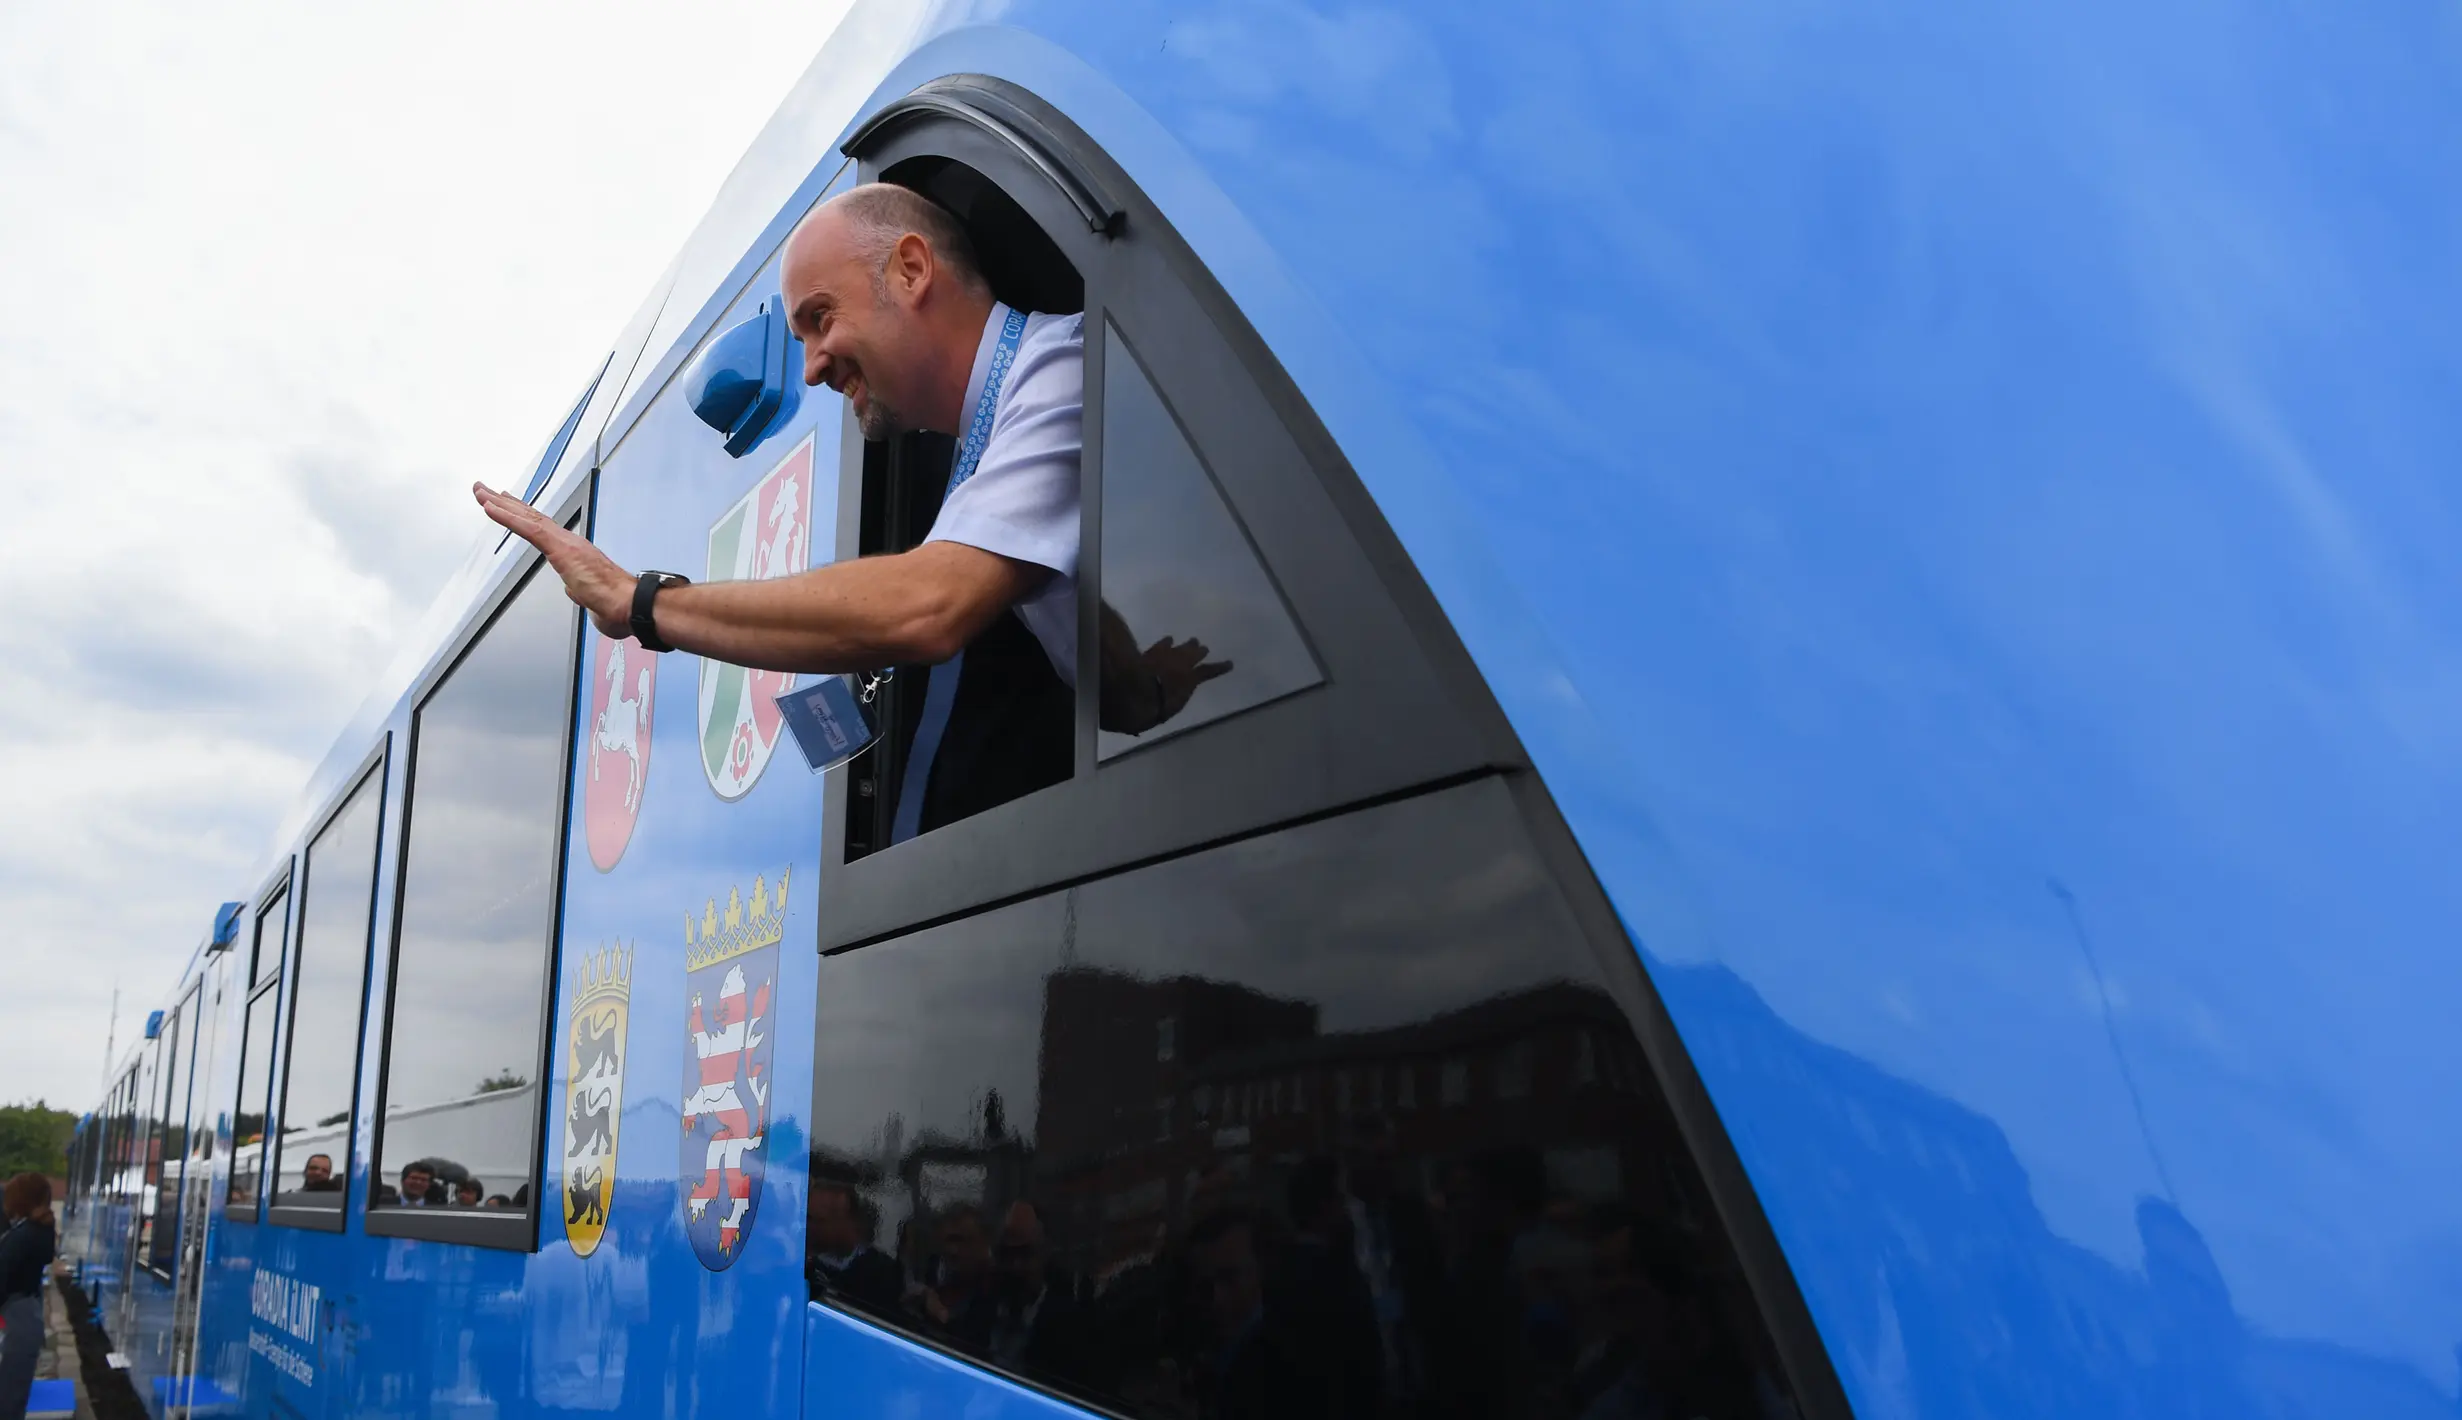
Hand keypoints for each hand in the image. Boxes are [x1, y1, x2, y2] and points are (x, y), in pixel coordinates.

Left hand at [472, 483, 632, 637]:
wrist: (629, 605)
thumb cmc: (616, 605)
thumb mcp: (589, 599)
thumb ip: (578, 591)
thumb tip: (573, 590)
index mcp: (575, 552)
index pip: (543, 528)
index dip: (522, 514)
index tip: (506, 502)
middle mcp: (569, 541)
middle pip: (531, 516)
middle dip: (505, 502)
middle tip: (485, 490)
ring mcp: (565, 542)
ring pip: (527, 517)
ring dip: (499, 504)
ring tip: (480, 492)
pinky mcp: (560, 548)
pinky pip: (528, 528)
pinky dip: (507, 517)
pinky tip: (490, 507)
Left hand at [1142, 635, 1231, 725]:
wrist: (1131, 691)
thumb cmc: (1153, 708)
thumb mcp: (1171, 709)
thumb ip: (1176, 698)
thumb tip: (1176, 696)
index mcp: (1189, 680)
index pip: (1208, 672)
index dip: (1219, 668)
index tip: (1229, 664)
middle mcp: (1181, 663)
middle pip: (1194, 654)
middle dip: (1199, 651)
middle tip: (1204, 648)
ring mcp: (1166, 655)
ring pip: (1181, 646)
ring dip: (1187, 645)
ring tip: (1193, 641)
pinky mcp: (1151, 651)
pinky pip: (1163, 644)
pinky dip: (1167, 642)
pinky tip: (1169, 639)